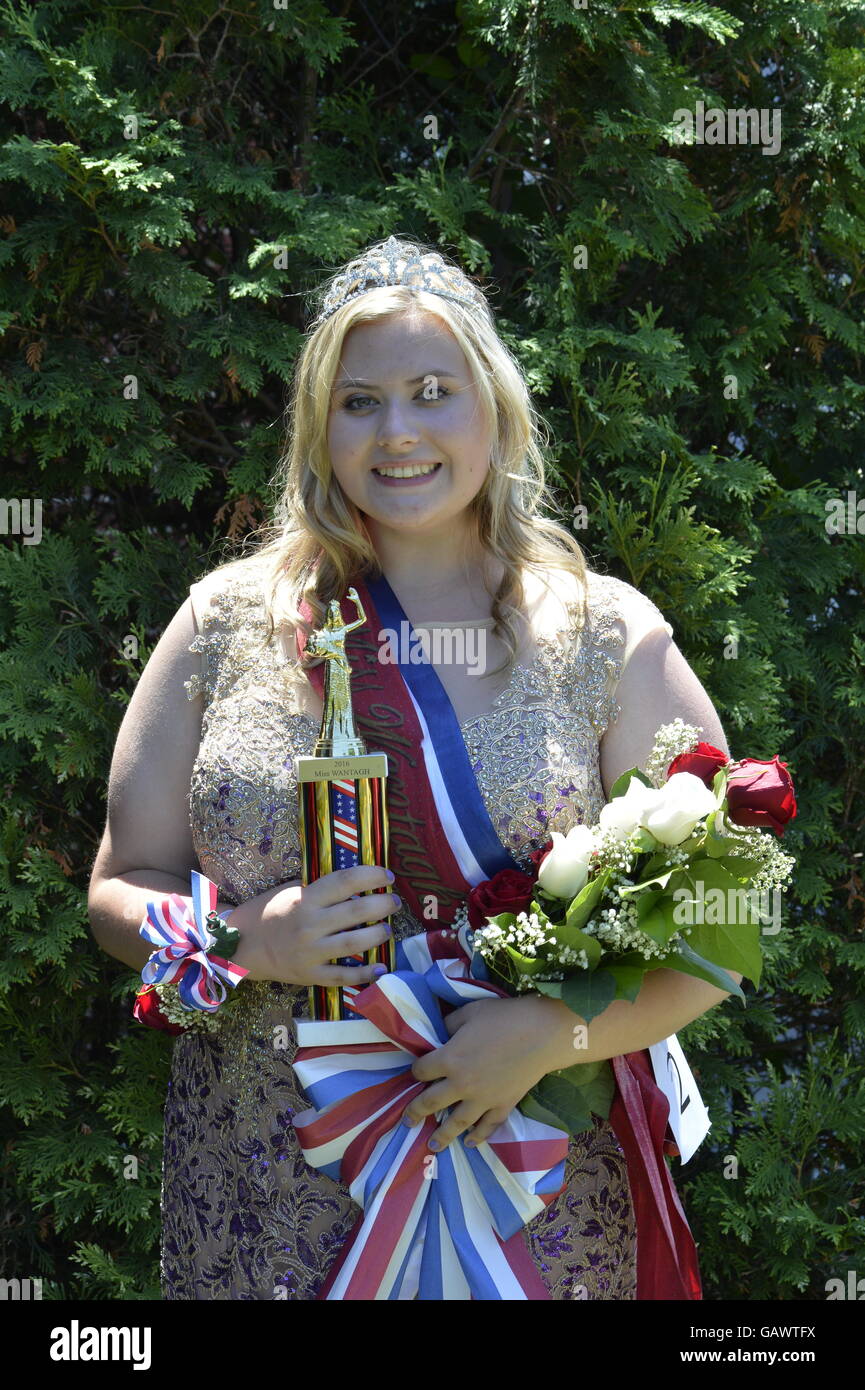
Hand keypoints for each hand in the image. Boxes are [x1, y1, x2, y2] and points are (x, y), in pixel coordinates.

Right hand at [230, 864, 399, 986]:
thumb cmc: (271, 913)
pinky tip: (381, 969)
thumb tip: (357, 883)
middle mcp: (310, 924)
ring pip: (354, 943)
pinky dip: (365, 974)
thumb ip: (320, 889)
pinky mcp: (310, 975)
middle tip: (394, 902)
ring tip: (386, 930)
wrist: (244, 945)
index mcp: (306, 898)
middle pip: (356, 910)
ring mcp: (311, 951)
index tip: (387, 876)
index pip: (345, 881)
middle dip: (382, 904)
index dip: (372, 876)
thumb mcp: (291, 891)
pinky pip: (342, 976)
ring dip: (377, 935)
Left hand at [400, 995, 552, 1151]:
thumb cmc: (504, 1017)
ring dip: (442, 1136)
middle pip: (431, 1102)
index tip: (416, 1073)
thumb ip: (450, 1025)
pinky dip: (478, 1136)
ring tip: (432, 1146)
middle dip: (415, 1112)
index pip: (422, 1070)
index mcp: (449, 1059)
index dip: (416, 1071)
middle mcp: (461, 1084)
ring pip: (456, 1123)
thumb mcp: (470, 1012)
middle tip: (407, 1121)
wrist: (542, 1033)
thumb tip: (441, 1034)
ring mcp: (483, 1099)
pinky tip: (470, 1142)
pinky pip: (487, 1126)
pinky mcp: (503, 1105)